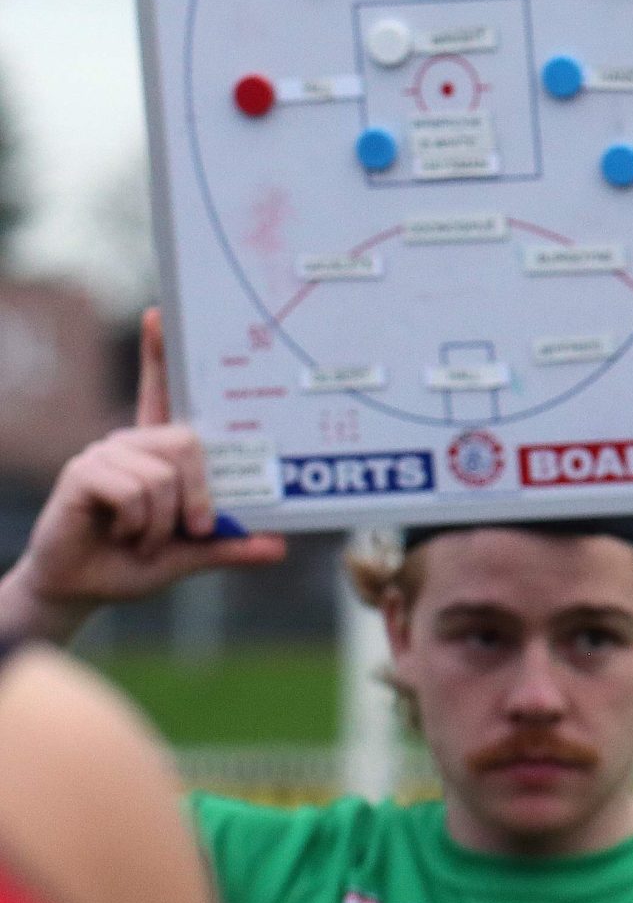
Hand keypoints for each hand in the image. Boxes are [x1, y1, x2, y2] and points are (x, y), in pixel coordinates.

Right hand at [0, 310, 286, 644]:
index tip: (157, 312)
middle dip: (200, 494)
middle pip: (187, 442)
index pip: (161, 392)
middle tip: (194, 528)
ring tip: (146, 539)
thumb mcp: (193, 554)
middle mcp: (131, 443)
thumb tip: (279, 546)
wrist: (82, 590)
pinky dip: (140, 524)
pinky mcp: (83, 473)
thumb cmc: (135, 562)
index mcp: (158, 452)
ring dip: (164, 521)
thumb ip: (231, 544)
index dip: (158, 353)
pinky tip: (122, 534)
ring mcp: (104, 454)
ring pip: (162, 475)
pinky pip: (133, 490)